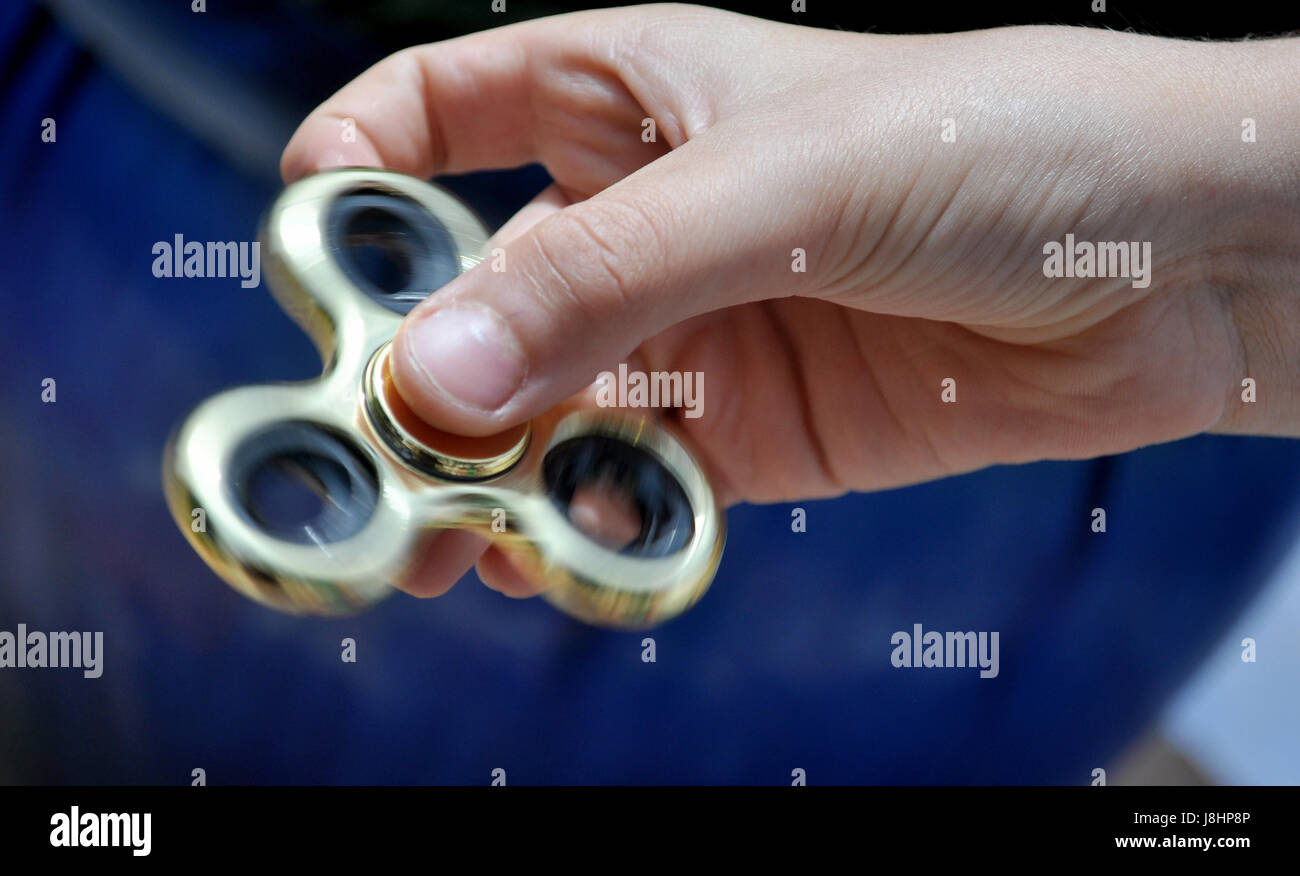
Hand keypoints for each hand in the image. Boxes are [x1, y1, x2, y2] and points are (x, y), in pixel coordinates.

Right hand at [282, 4, 1299, 597]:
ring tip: (438, 541)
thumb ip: (604, 281)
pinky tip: (549, 552)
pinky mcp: (750, 434)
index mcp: (631, 95)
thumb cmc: (992, 144)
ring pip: (545, 407)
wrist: (1169, 260)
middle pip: (476, 293)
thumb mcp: (782, 186)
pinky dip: (586, 520)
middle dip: (411, 373)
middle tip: (364, 459)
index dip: (359, 171)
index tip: (306, 254)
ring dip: (487, 473)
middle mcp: (645, 218)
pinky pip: (635, 483)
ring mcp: (693, 332)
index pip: (443, 111)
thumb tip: (431, 379)